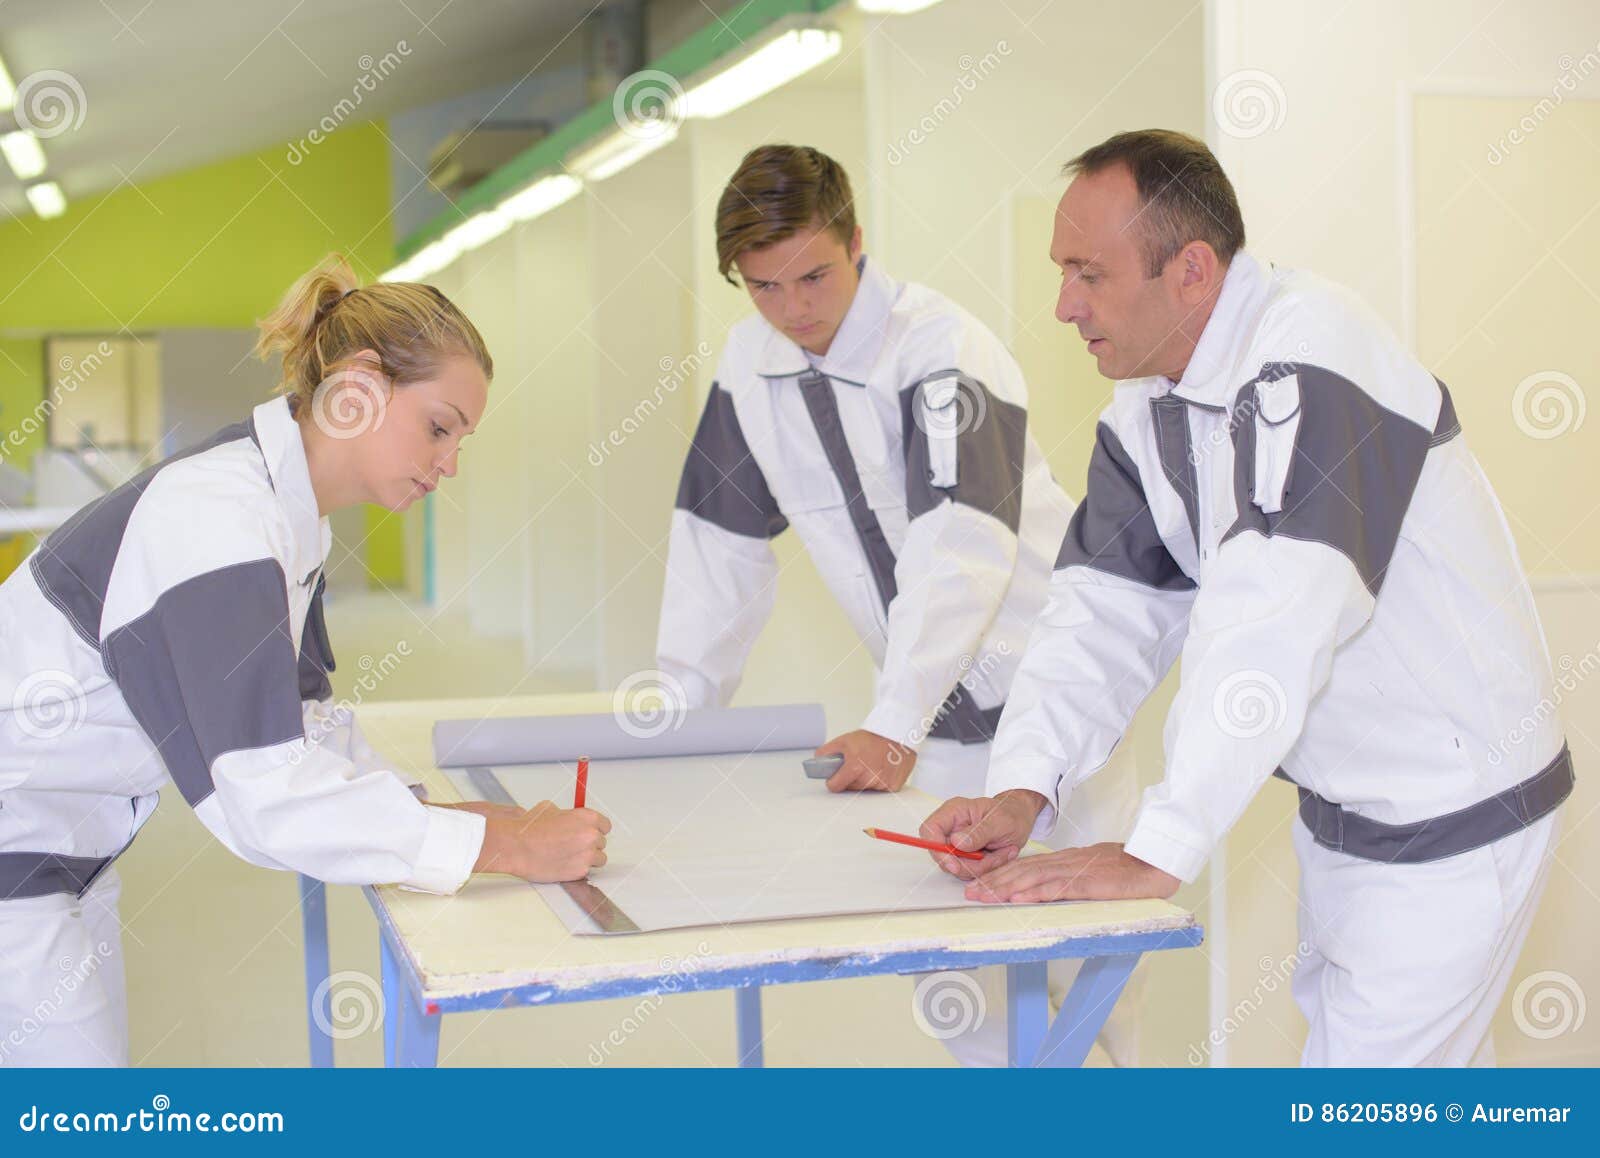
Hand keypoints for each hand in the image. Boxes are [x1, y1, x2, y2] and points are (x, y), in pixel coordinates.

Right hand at [467, 799, 612, 882]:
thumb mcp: (550, 809)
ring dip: (588, 858)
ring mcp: (587, 855)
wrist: (516, 846)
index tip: (589, 833)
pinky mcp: (579, 872)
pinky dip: (577, 869)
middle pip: (601, 842)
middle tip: (573, 846)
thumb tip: (571, 819)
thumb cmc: (529, 828)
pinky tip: (564, 864)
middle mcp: (591, 836)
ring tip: (570, 857)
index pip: (605, 826)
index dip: (596, 829)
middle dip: (589, 844)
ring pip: (598, 859)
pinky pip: (586, 871)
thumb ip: (568, 815)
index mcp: (587, 818)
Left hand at [819, 729, 915, 791]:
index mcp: (855, 766)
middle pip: (851, 789)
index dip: (834, 781)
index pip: (835, 786)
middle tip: (858, 765)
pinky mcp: (893, 786)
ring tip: (871, 765)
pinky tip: (882, 769)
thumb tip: (817, 762)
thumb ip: (827, 751)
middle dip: (851, 779)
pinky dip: (880, 782)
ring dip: (866, 781)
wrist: (898, 733)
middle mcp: (869, 778)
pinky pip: (880, 790)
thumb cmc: (873, 737)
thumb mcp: (845, 740)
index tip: (836, 777)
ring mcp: (882, 783)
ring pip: (866, 790)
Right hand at [919, 790, 1043, 878]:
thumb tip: (956, 842)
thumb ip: (978, 832)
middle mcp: (951, 828)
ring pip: (956, 867)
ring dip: (980, 866)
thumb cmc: (1011, 814)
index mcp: (954, 812)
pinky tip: (998, 856)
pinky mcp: (965, 857)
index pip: (929, 830)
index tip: (954, 863)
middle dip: (967, 863)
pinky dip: (984, 869)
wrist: (1021, 819)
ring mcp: (956, 844)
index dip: (936, 849)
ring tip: (1001, 853)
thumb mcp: (999, 822)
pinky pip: (968, 871)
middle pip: (942, 854)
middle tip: (991, 857)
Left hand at [964, 842, 1180, 903]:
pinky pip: (1056, 888)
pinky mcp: (1087, 883)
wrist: (1153, 862)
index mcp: (1065, 861)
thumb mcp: (1092, 870)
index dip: (1000, 875)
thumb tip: (1049, 887)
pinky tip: (1018, 897)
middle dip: (993, 882)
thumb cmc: (1126, 869)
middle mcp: (1065, 863)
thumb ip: (1071, 877)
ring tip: (983, 896)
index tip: (979, 884)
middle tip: (969, 893)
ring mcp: (1075, 872)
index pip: (1026, 867)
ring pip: (1032, 878)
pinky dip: (1035, 893)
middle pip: (1022, 871)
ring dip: (1005, 887)